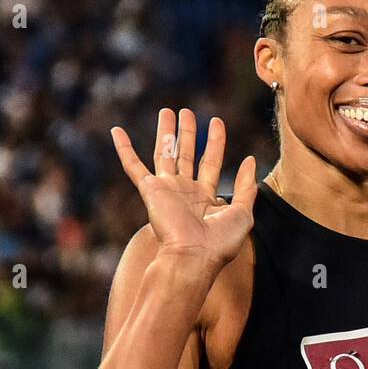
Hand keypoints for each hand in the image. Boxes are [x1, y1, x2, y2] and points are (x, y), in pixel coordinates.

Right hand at [110, 107, 256, 272]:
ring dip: (165, 132)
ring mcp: (167, 191)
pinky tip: (116, 131)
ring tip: (167, 111)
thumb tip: (250, 160)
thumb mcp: (243, 214)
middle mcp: (185, 192)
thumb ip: (246, 187)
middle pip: (186, 154)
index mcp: (206, 198)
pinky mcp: (150, 192)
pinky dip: (124, 149)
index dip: (215, 142)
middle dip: (187, 133)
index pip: (211, 162)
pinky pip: (133, 167)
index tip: (217, 122)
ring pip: (164, 153)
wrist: (193, 257)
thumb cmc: (219, 243)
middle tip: (186, 112)